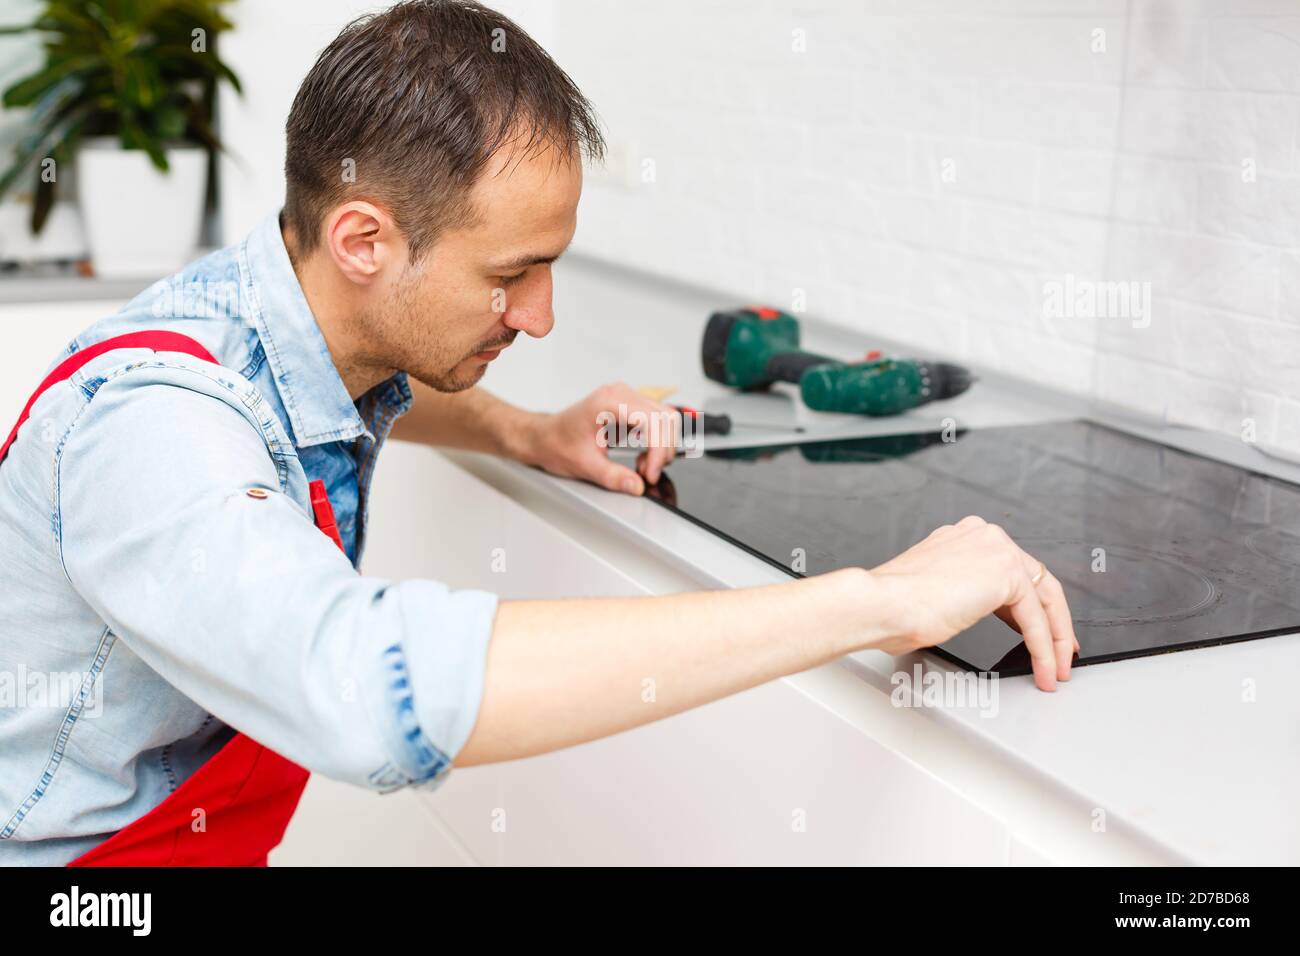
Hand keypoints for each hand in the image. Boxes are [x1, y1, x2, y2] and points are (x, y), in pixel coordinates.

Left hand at [523, 382, 677, 494]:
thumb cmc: (556, 443)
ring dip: (662, 447)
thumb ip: (613, 477)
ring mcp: (627, 397)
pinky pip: (657, 421)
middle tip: (648, 473)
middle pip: (665, 418)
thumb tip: (636, 486)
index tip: (650, 473)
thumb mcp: (584, 465)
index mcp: (608, 402)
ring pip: (666, 419)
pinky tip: (642, 457)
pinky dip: (657, 442)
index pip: (652, 421)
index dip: (658, 450)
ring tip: (643, 466)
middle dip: (663, 450)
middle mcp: (621, 394)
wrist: (543, 437)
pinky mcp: (630, 406)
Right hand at [866, 515, 1079, 690]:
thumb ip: (962, 595)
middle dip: (1055, 624)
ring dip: (1054, 640)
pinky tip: (1043, 666)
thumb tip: (968, 615)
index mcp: (965, 538)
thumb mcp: (936, 594)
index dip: (1032, 608)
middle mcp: (984, 537)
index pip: (1014, 572)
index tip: (1041, 630)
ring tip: (1055, 669)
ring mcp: (996, 550)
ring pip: (1044, 598)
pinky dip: (1044, 647)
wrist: (881, 604)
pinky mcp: (1005, 573)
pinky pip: (1036, 617)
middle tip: (1062, 652)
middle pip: (1038, 581)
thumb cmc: (892, 605)